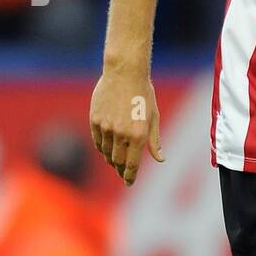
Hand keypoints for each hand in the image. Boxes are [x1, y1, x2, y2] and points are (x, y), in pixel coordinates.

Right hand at [89, 67, 163, 185]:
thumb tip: (160, 159)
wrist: (124, 73)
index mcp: (138, 135)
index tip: (129, 183)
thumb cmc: (143, 94)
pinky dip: (102, 147)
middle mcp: (121, 134)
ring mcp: (106, 127)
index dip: (130, 176)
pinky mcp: (95, 120)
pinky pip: (97, 141)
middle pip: (118, 161)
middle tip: (123, 172)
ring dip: (111, 158)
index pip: (132, 165)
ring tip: (115, 160)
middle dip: (121, 169)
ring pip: (106, 152)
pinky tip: (106, 148)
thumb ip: (155, 141)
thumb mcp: (153, 117)